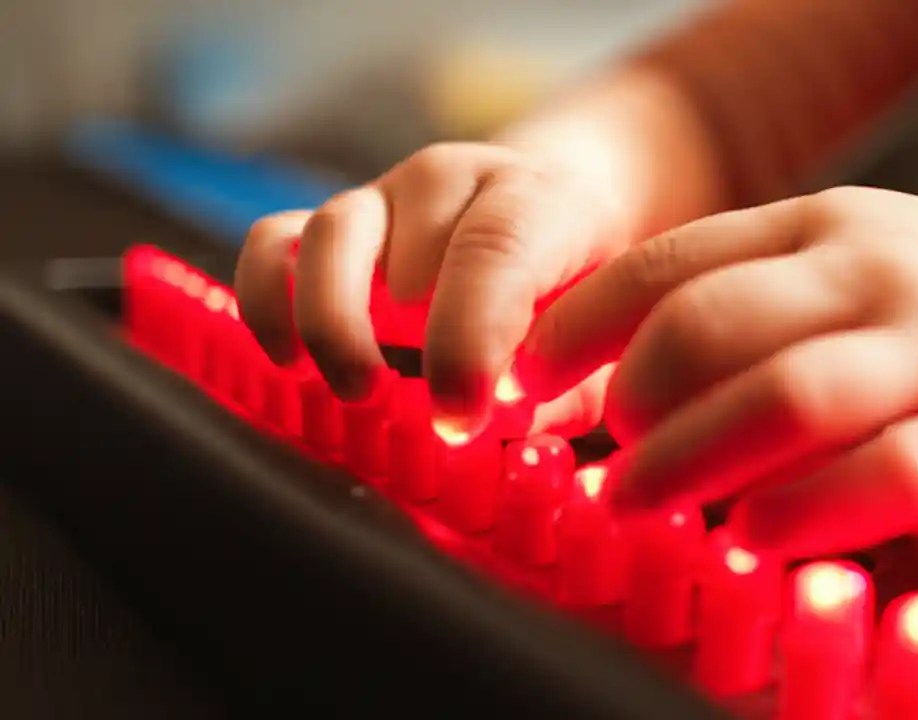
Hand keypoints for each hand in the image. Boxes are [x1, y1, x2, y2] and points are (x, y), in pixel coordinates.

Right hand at [234, 142, 630, 434]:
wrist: (563, 211)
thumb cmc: (584, 286)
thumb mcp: (604, 330)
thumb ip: (571, 377)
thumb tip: (505, 415)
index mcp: (540, 199)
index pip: (493, 251)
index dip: (469, 339)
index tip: (462, 417)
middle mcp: (456, 179)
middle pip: (413, 256)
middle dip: (423, 348)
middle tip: (442, 421)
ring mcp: (388, 194)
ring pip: (331, 236)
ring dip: (334, 325)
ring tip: (359, 392)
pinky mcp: (339, 223)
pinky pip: (274, 241)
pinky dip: (266, 300)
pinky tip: (289, 360)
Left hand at [517, 187, 917, 554]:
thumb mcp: (864, 259)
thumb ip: (760, 293)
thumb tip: (629, 360)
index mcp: (828, 223)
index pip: (674, 260)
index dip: (584, 322)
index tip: (531, 375)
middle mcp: (876, 270)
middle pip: (711, 327)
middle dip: (630, 397)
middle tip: (600, 451)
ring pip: (787, 396)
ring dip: (692, 458)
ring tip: (635, 501)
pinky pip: (890, 473)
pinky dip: (808, 512)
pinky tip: (755, 538)